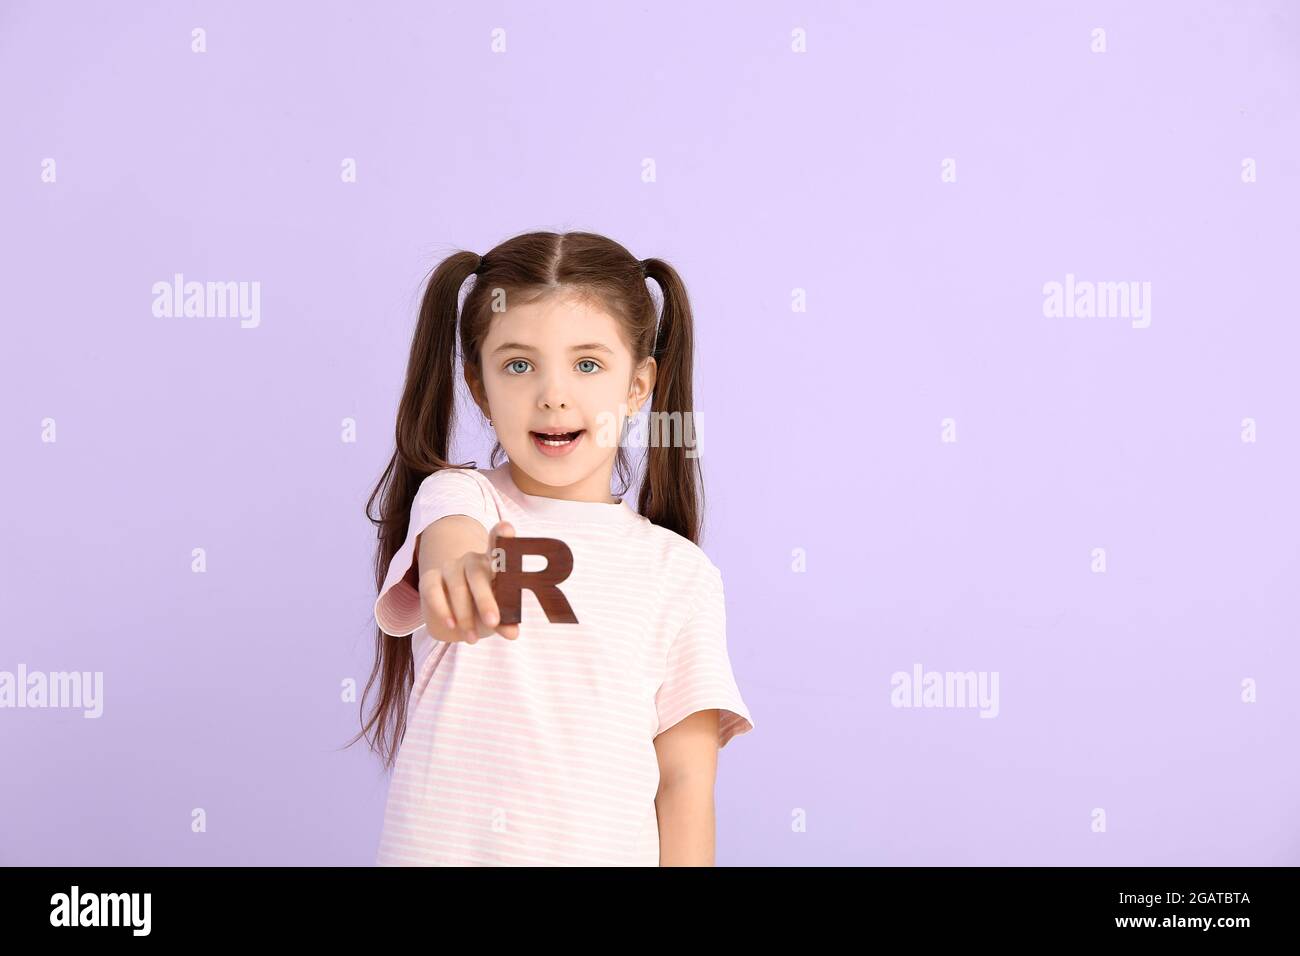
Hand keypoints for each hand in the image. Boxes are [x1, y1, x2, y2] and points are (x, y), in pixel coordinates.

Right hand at [419, 521, 520, 642]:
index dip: (503, 535)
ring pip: (457, 587)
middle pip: (478, 573)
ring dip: (465, 615)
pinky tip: (451, 625)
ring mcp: (450, 566)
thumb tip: (513, 633)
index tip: (507, 528)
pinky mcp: (430, 578)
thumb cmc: (483, 609)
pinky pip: (433, 591)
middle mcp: (472, 560)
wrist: (455, 616)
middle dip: (486, 599)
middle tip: (493, 622)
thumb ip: (505, 622)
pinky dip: (442, 609)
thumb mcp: (496, 615)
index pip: (499, 544)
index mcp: (494, 563)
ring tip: (473, 639)